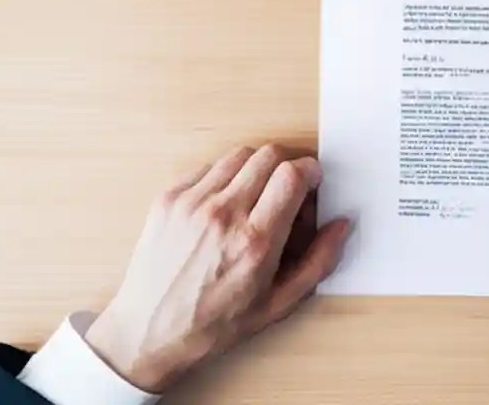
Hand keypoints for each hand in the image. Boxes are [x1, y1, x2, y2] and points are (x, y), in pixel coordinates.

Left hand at [84, 145, 351, 392]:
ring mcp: (191, 203)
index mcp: (254, 242)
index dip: (311, 171)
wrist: (148, 332)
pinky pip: (208, 167)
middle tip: (288, 192)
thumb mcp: (277, 304)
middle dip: (288, 166)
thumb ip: (318, 261)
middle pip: (269, 155)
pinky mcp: (168, 199)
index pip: (292, 175)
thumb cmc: (212, 324)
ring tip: (255, 199)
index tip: (312, 182)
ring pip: (239, 155)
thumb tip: (340, 226)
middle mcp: (222, 215)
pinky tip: (225, 205)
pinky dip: (225, 177)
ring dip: (257, 169)